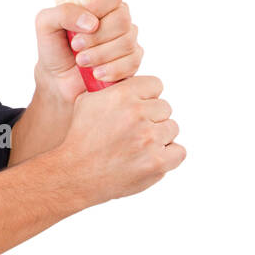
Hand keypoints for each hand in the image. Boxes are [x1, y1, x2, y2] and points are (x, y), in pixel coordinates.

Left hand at [34, 0, 142, 104]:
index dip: (100, 6)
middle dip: (96, 37)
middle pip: (122, 19)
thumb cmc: (53, 47)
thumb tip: (91, 22)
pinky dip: (111, 69)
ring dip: (100, 55)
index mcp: (97, 0)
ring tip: (81, 61)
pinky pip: (132, 62)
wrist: (57, 79)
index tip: (83, 23)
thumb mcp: (46, 23)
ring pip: (126, 42)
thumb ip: (63, 12)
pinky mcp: (132, 59)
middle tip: (76, 46)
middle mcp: (116, 16)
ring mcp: (127, 37)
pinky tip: (96, 73)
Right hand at [55, 74, 185, 204]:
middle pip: (165, 107)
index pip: (155, 85)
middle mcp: (137, 113)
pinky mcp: (157, 162)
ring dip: (159, 137)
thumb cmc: (81, 139)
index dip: (147, 97)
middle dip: (152, 118)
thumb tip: (130, 79)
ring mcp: (148, 138)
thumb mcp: (88, 102)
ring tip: (138, 147)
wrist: (76, 175)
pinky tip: (149, 158)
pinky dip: (168, 156)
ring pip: (172, 128)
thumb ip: (113, 88)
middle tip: (134, 132)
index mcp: (121, 94)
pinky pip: (179, 151)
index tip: (138, 107)